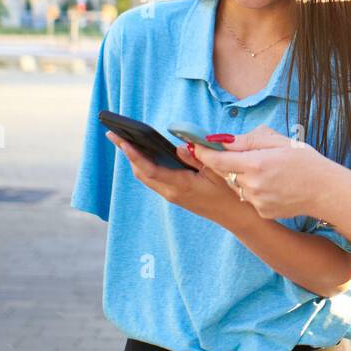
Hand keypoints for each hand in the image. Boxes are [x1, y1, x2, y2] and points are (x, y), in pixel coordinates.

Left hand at [105, 131, 244, 225]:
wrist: (237, 217)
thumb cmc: (230, 193)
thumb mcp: (217, 171)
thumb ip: (196, 158)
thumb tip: (179, 147)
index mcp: (180, 186)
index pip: (150, 169)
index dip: (134, 154)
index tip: (122, 140)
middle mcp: (171, 193)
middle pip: (142, 173)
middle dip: (127, 153)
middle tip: (114, 134)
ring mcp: (172, 196)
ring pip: (146, 177)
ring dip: (134, 159)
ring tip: (124, 140)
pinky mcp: (176, 195)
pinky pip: (154, 179)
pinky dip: (145, 165)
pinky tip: (144, 153)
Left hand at [191, 125, 332, 220]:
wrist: (325, 191)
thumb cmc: (306, 162)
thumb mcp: (279, 142)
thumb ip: (248, 141)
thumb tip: (224, 140)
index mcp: (255, 163)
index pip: (218, 159)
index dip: (203, 153)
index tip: (193, 146)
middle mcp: (252, 185)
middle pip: (225, 173)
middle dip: (225, 164)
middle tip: (237, 154)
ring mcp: (257, 201)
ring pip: (237, 186)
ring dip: (241, 177)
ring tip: (266, 170)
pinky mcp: (263, 212)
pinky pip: (249, 198)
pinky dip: (254, 190)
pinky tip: (273, 185)